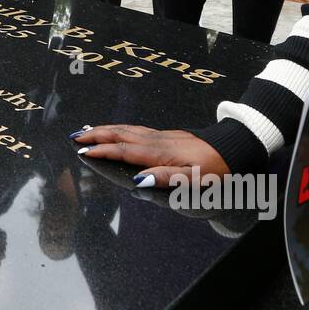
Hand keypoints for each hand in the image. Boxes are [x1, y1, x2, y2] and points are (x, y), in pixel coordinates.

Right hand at [74, 124, 229, 186]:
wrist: (233, 148)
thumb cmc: (214, 168)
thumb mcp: (193, 179)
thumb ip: (164, 179)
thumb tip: (137, 181)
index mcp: (158, 153)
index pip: (124, 150)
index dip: (102, 151)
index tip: (82, 152)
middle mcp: (156, 141)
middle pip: (120, 134)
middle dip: (97, 135)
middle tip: (75, 137)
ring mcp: (161, 136)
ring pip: (127, 129)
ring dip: (105, 129)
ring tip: (88, 129)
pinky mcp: (166, 135)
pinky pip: (135, 129)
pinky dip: (120, 128)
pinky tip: (117, 130)